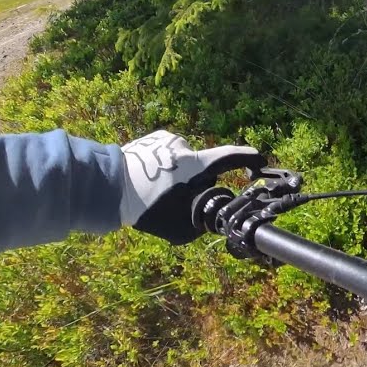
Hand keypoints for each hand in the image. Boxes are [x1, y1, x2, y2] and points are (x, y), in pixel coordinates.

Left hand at [120, 131, 265, 243]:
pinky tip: (150, 179)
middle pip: (204, 165)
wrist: (105, 186)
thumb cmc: (144, 207)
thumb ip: (200, 226)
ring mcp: (167, 140)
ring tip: (157, 190)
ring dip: (179, 173)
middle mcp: (185, 147)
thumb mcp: (177, 227)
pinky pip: (168, 153)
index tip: (261, 162)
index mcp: (196, 165)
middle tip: (181, 198)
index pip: (232, 157)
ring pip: (184, 159)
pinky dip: (166, 165)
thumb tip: (209, 223)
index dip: (250, 159)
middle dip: (199, 180)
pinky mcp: (152, 139)